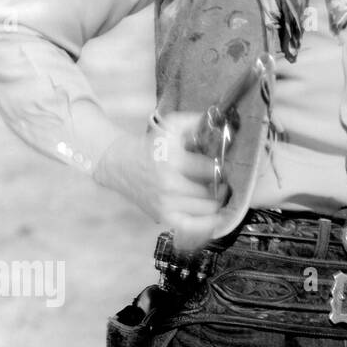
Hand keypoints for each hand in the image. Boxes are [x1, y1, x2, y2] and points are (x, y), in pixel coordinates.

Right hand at [96, 113, 225, 254]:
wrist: (120, 163)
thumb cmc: (151, 145)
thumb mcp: (171, 126)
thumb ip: (195, 121)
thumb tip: (218, 121)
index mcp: (172, 161)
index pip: (210, 169)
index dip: (223, 167)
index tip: (227, 165)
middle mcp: (169, 185)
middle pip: (211, 191)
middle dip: (222, 186)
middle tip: (225, 181)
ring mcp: (166, 203)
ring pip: (206, 209)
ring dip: (217, 201)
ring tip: (219, 193)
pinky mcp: (163, 216)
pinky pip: (191, 226)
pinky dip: (207, 224)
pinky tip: (218, 218)